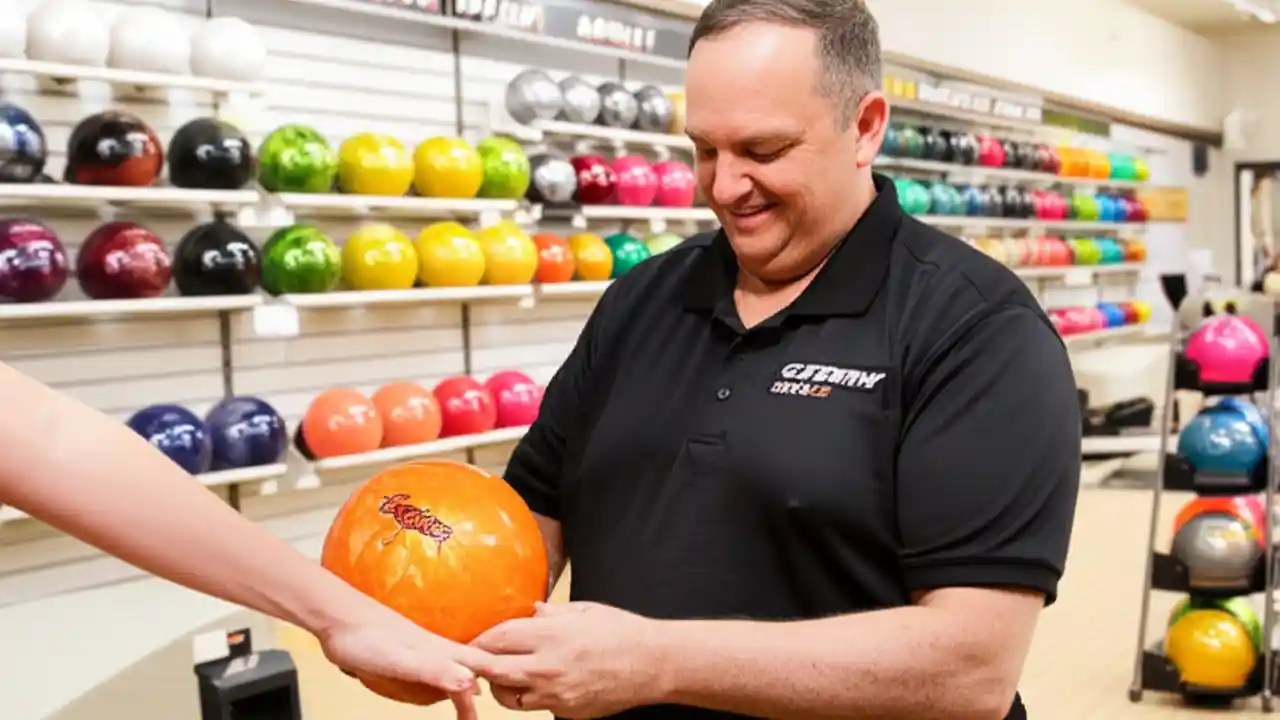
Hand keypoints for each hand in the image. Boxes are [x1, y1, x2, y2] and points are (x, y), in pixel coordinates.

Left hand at [318, 601, 492, 719]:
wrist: (336, 617)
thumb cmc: (366, 638)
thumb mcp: (402, 660)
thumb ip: (435, 670)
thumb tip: (470, 683)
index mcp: (440, 651)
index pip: (477, 667)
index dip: (495, 680)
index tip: (504, 698)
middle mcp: (435, 649)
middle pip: (468, 668)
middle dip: (479, 688)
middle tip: (476, 716)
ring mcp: (419, 650)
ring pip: (450, 668)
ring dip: (462, 685)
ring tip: (466, 703)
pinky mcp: (403, 654)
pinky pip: (430, 671)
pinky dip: (438, 681)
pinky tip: (430, 684)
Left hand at [469, 601, 668, 718]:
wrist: (653, 665)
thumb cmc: (621, 631)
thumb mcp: (585, 611)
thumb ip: (552, 614)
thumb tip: (531, 612)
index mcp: (550, 636)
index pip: (497, 639)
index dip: (479, 640)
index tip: (470, 640)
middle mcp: (547, 667)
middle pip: (492, 670)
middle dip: (474, 665)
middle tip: (464, 662)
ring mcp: (555, 695)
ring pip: (508, 697)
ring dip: (499, 685)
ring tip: (503, 673)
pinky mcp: (565, 712)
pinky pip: (535, 706)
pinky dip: (529, 696)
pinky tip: (537, 683)